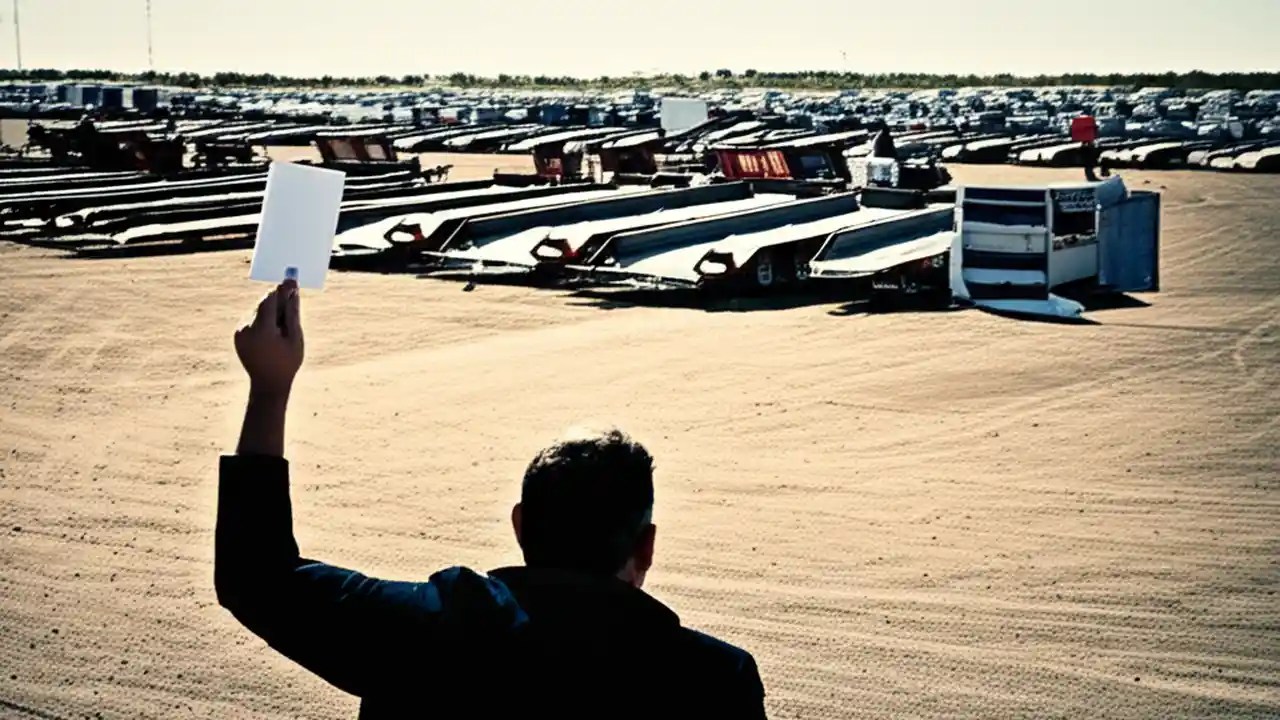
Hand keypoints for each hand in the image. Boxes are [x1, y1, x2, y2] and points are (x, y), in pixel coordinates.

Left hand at [234, 279, 302, 397]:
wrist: (268, 384)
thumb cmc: (287, 362)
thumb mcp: (295, 337)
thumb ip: (292, 312)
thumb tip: (293, 290)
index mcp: (262, 329)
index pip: (269, 299)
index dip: (281, 289)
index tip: (292, 281)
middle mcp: (246, 328)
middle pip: (262, 303)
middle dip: (277, 299)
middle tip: (292, 294)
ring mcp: (240, 332)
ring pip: (256, 310)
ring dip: (270, 309)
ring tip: (284, 323)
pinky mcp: (237, 335)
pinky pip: (251, 319)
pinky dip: (263, 319)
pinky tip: (274, 331)